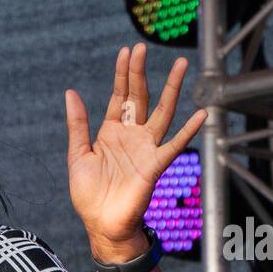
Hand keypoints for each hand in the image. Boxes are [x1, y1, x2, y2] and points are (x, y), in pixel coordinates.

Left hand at [64, 43, 205, 260]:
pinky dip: (189, 130)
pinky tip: (202, 113)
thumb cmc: (89, 194)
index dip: (122, 74)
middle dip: (140, 73)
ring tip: (180, 64)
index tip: (126, 51)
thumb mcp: (77, 155)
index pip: (119, 96)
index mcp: (111, 133)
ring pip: (162, 112)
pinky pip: (174, 145)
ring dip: (171, 89)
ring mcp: (145, 149)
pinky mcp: (155, 165)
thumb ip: (77, 124)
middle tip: (142, 47)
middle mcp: (131, 136)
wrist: (101, 224)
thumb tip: (70, 93)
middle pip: (139, 97)